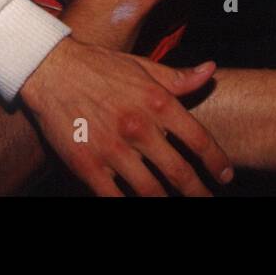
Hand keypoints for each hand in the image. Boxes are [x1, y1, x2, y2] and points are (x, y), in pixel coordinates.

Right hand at [20, 37, 231, 195]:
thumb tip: (211, 71)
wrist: (50, 70)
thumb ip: (179, 77)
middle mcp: (139, 128)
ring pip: (151, 192)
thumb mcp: (143, 67)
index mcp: (157, 102)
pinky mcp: (88, 166)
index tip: (225, 176)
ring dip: (168, 204)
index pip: (198, 140)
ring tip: (177, 207)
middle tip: (207, 200)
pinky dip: (129, 207)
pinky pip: (115, 199)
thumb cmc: (99, 67)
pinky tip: (139, 207)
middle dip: (198, 193)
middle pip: (180, 173)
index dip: (216, 162)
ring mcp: (113, 150)